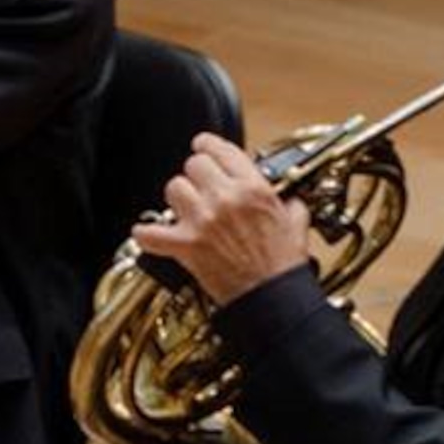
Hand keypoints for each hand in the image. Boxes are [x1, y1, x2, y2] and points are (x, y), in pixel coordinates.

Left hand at [133, 135, 316, 305]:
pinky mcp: (186, 246)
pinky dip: (146, 234)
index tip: (202, 145)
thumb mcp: (296, 223)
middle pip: (193, 165)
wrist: (271, 297)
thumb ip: (289, 203)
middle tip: (201, 186)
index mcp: (253, 189)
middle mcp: (226, 199)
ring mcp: (203, 221)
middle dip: (196, 174)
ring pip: (173, 189)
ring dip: (179, 199)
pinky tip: (148, 233)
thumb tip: (287, 198)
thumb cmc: (282, 265)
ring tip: (187, 209)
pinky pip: (150, 233)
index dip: (208, 145)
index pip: (221, 150)